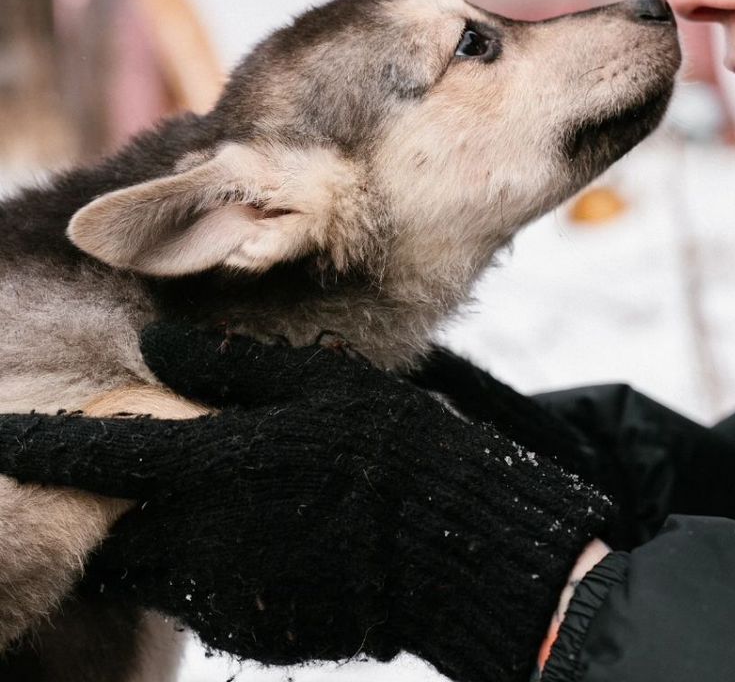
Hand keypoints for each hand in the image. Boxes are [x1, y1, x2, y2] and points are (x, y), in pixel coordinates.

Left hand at [0, 329, 611, 681]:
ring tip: (202, 497)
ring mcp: (224, 593)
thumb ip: (228, 366)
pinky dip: (199, 563)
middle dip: (95, 502)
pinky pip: (197, 594)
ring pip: (146, 566)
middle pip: (107, 526)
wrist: (451, 544)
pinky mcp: (250, 628)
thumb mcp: (315, 383)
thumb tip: (156, 348)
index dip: (38, 446)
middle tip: (115, 470)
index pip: (97, 456)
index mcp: (214, 465)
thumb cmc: (387, 445)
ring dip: (149, 532)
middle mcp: (203, 538)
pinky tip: (256, 533)